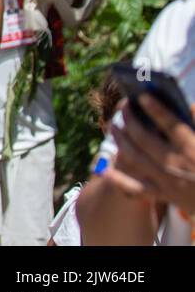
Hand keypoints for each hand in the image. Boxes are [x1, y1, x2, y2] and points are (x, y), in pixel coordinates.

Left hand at [101, 96, 194, 211]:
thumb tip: (190, 105)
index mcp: (192, 149)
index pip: (171, 125)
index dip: (155, 109)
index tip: (142, 96)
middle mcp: (176, 164)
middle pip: (144, 138)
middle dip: (130, 120)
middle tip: (124, 107)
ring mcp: (167, 180)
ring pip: (135, 157)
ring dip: (121, 141)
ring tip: (113, 127)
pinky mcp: (163, 194)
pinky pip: (136, 189)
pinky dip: (120, 180)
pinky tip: (106, 170)